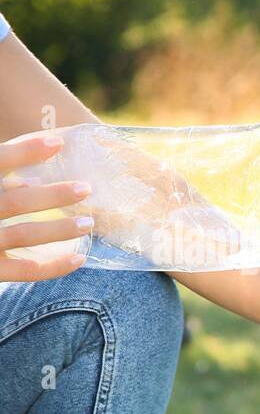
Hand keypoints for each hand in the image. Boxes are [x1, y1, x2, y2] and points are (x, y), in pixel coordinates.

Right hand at [0, 133, 93, 280]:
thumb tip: (32, 181)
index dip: (25, 152)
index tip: (58, 143)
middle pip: (16, 202)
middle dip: (53, 195)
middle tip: (86, 188)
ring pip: (24, 234)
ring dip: (60, 228)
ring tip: (88, 223)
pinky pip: (27, 270)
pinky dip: (55, 266)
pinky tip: (79, 258)